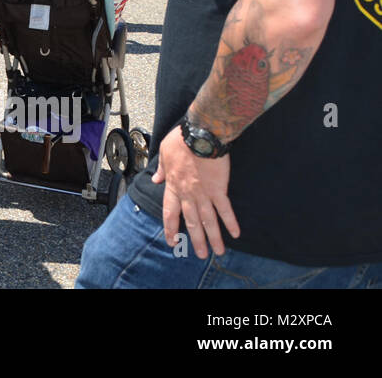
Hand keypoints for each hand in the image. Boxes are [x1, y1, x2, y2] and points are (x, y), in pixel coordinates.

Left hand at [152, 126, 240, 258]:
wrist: (200, 136)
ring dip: (213, 237)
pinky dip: (230, 221)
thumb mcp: (164, 154)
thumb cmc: (181, 141)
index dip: (170, 228)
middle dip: (195, 240)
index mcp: (173, 186)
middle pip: (191, 221)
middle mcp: (188, 194)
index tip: (171, 241)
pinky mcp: (219, 189)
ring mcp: (204, 193)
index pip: (170, 212)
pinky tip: (235, 234)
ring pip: (208, 220)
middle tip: (200, 255)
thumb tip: (156, 179)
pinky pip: (225, 209)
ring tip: (218, 252)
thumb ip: (162, 170)